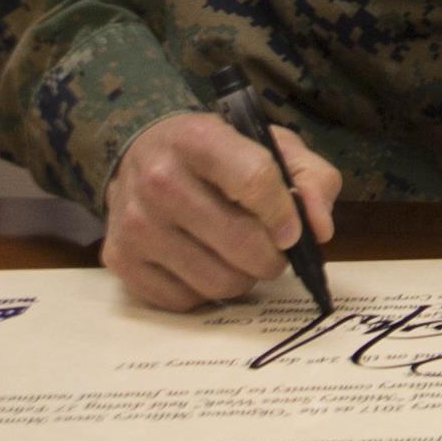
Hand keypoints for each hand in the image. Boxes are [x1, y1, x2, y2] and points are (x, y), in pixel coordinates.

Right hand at [101, 108, 341, 310]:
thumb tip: (320, 229)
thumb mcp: (268, 144)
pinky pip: (186, 301)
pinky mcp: (120, 259)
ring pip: (219, 282)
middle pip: (243, 243)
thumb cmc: (215, 153)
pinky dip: (205, 291)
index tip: (293, 231)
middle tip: (271, 249)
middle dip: (272, 256)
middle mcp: (158, 179)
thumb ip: (309, 178)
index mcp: (198, 139)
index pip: (256, 181)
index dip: (285, 215)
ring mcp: (135, 223)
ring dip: (243, 277)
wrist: (140, 155)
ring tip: (237, 256)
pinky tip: (203, 263)